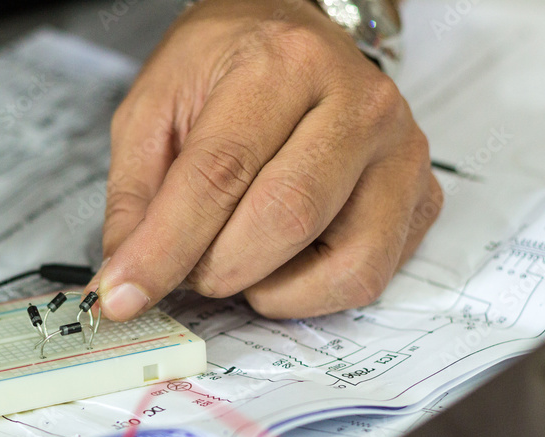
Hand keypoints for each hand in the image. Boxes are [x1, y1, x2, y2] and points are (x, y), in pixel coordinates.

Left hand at [93, 0, 441, 320]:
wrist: (293, 35)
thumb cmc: (225, 69)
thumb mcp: (154, 109)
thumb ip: (136, 196)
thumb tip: (126, 277)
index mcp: (282, 64)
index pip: (218, 175)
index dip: (164, 248)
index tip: (123, 294)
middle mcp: (357, 103)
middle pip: (284, 219)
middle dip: (217, 268)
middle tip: (188, 266)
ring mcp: (400, 152)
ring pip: (344, 264)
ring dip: (270, 287)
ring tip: (237, 259)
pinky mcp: (421, 195)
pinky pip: (370, 276)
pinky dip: (312, 292)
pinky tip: (282, 258)